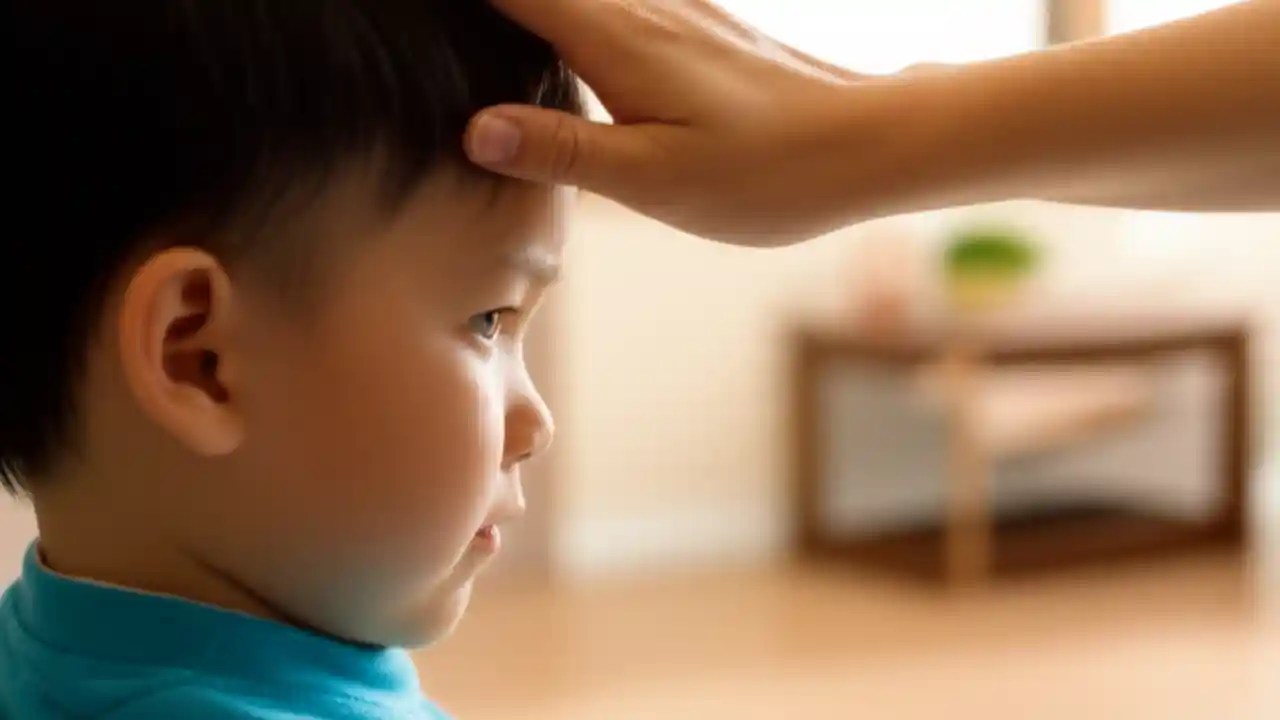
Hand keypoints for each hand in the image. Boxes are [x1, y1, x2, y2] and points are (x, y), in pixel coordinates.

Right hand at [465, 0, 871, 246]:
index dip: (454, 6)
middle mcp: (637, 5)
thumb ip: (563, 151)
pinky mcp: (695, 23)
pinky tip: (563, 33)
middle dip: (487, 10)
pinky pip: (610, 1)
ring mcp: (670, 7)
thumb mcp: (655, 179)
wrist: (868, 143)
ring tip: (484, 35)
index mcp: (614, 37)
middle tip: (432, 35)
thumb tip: (474, 129)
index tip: (404, 22)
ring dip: (529, 10)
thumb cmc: (768, 172)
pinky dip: (570, 12)